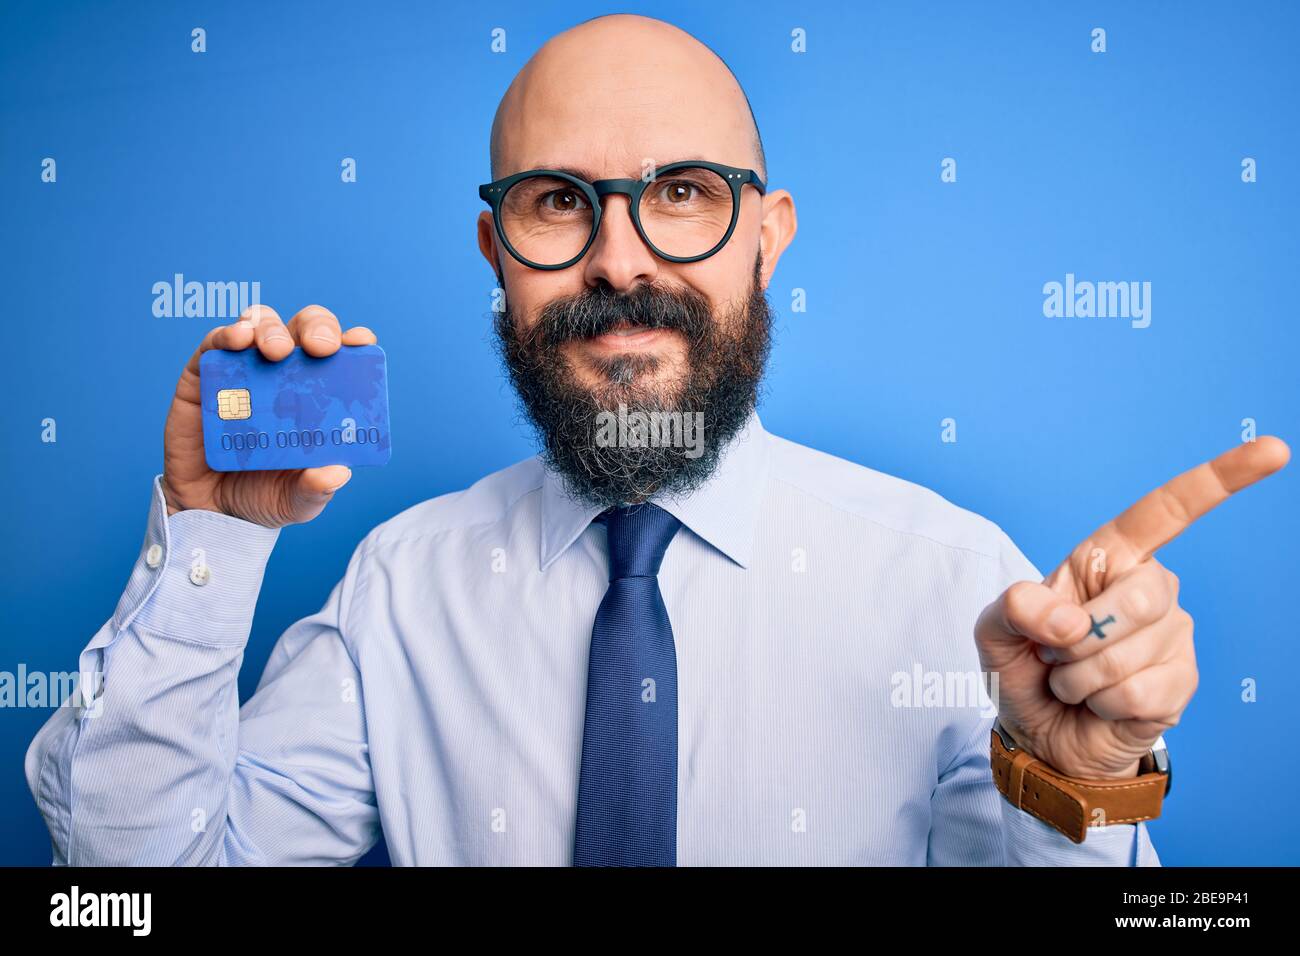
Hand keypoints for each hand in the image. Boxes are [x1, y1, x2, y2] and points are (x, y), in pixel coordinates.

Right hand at [161, 304, 377, 527]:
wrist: (207, 510)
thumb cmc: (261, 496)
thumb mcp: (297, 500)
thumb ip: (316, 489)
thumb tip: (337, 474)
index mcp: (320, 396)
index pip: (344, 357)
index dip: (355, 342)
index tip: (362, 342)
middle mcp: (287, 374)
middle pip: (307, 329)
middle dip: (317, 328)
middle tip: (321, 348)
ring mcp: (247, 368)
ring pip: (265, 324)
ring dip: (273, 329)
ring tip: (277, 351)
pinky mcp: (206, 372)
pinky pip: (217, 341)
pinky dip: (230, 333)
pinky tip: (240, 338)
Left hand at [975, 437, 1289, 778]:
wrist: (1041, 733)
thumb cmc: (1025, 669)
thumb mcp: (997, 631)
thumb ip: (1015, 608)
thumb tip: (1068, 619)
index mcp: (1109, 558)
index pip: (1168, 510)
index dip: (1219, 479)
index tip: (1273, 450)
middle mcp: (1152, 589)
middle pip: (1138, 598)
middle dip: (1078, 638)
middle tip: (1055, 653)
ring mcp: (1173, 637)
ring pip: (1128, 654)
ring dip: (1080, 678)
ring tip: (1074, 681)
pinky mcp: (1181, 684)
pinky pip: (1138, 692)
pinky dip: (1101, 704)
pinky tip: (1098, 704)